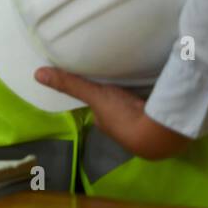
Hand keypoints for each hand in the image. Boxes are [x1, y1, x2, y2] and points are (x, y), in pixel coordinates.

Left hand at [34, 67, 190, 159]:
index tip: (105, 88)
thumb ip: (69, 84)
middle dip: (125, 101)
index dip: (103, 101)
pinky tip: (166, 93)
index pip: (103, 113)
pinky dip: (161, 103)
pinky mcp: (170, 125)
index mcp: (111, 126)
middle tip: (128, 85)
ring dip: (144, 102)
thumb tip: (36, 74)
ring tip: (147, 85)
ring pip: (143, 112)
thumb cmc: (123, 116)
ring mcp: (150, 129)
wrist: (160, 132)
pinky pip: (161, 110)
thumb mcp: (94, 96)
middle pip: (123, 112)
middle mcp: (128, 131)